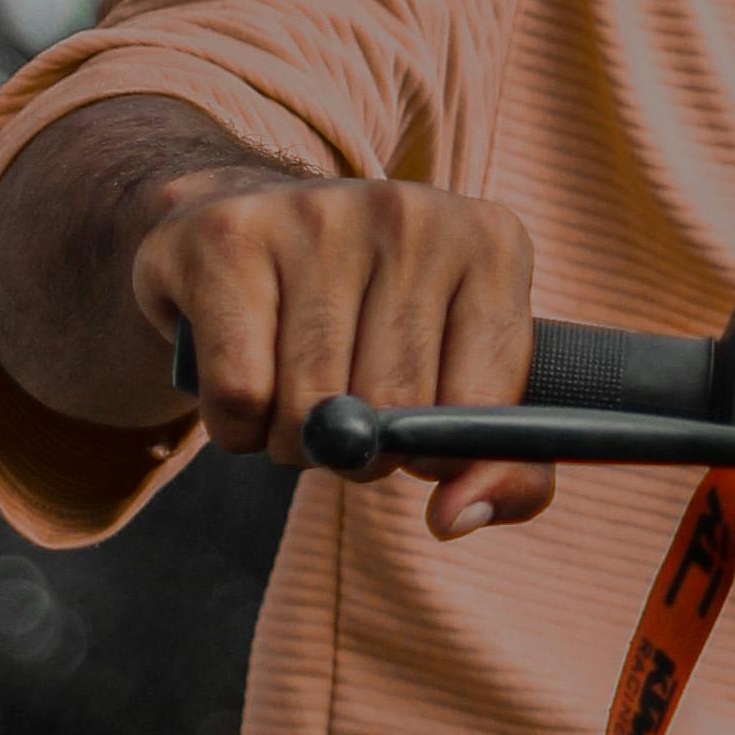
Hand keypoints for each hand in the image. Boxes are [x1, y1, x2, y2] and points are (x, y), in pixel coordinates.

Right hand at [133, 173, 554, 540]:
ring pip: (311, 408)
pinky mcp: (229, 237)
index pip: (480, 408)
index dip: (438, 454)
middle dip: (361, 452)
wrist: (246, 223)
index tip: (415, 436)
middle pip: (391, 407)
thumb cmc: (370, 323)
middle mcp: (411, 214)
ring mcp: (318, 214)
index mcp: (492, 245)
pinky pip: (241, 394)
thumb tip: (454, 520)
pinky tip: (243, 383)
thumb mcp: (463, 383)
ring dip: (294, 444)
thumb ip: (505, 472)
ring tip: (292, 395)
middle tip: (346, 418)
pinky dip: (236, 428)